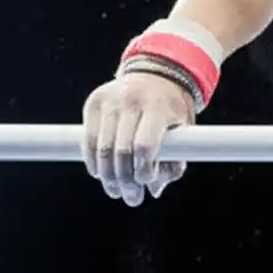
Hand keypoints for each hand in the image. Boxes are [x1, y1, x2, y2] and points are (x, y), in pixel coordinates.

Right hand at [81, 73, 193, 206]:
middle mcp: (133, 102)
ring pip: (102, 148)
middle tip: (132, 199)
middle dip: (125, 181)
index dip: (144, 170)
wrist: (156, 73)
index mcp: (159, 108)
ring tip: (116, 192)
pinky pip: (88, 139)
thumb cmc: (172, 108)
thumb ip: (175, 160)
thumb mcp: (184, 129)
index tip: (147, 182)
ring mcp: (111, 101)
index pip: (145, 145)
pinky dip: (93, 161)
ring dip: (108, 177)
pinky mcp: (94, 103)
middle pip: (121, 151)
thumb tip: (154, 190)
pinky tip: (100, 174)